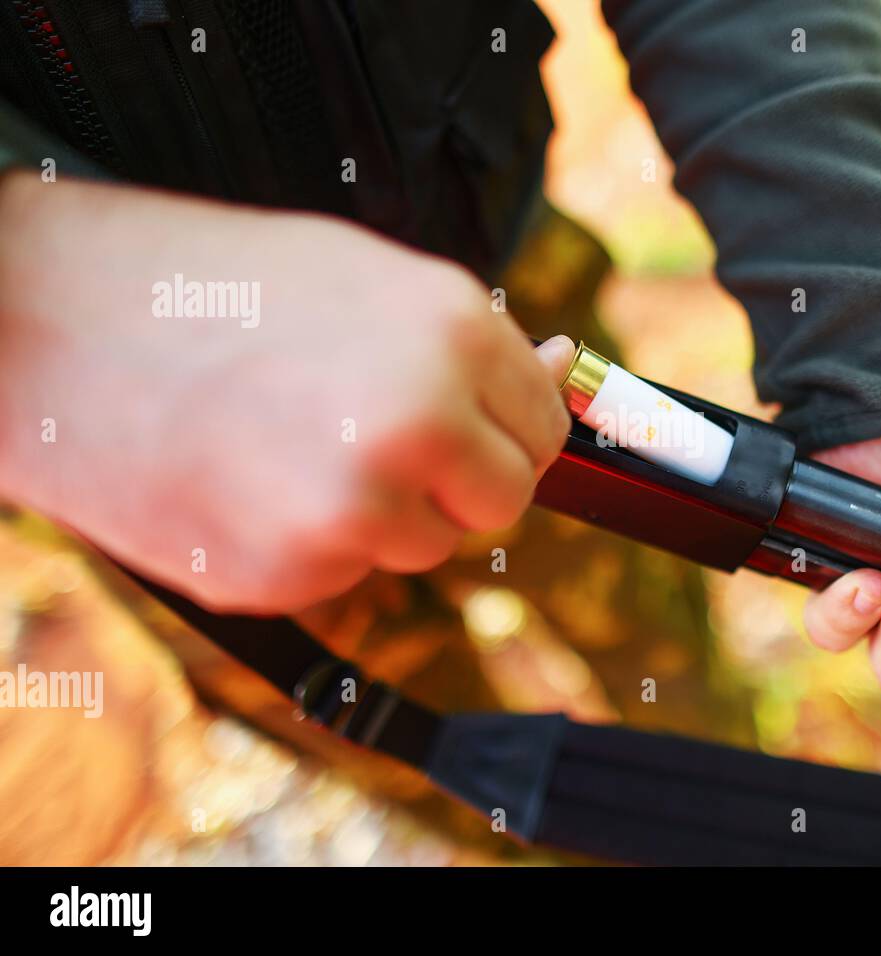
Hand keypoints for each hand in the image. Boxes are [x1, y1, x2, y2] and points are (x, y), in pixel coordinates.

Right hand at [0, 171, 575, 612]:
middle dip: (460, 481)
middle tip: (384, 439)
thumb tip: (561, 371)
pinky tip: (251, 480)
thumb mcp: (365, 278)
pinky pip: (345, 573)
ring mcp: (351, 509)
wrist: (52, 320)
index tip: (468, 420)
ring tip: (296, 444)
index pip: (546, 425)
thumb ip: (473, 341)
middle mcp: (418, 426)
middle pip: (504, 501)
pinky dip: (312, 542)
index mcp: (453, 335)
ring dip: (386, 513)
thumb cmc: (210, 283)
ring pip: (427, 546)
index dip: (507, 425)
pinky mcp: (287, 573)